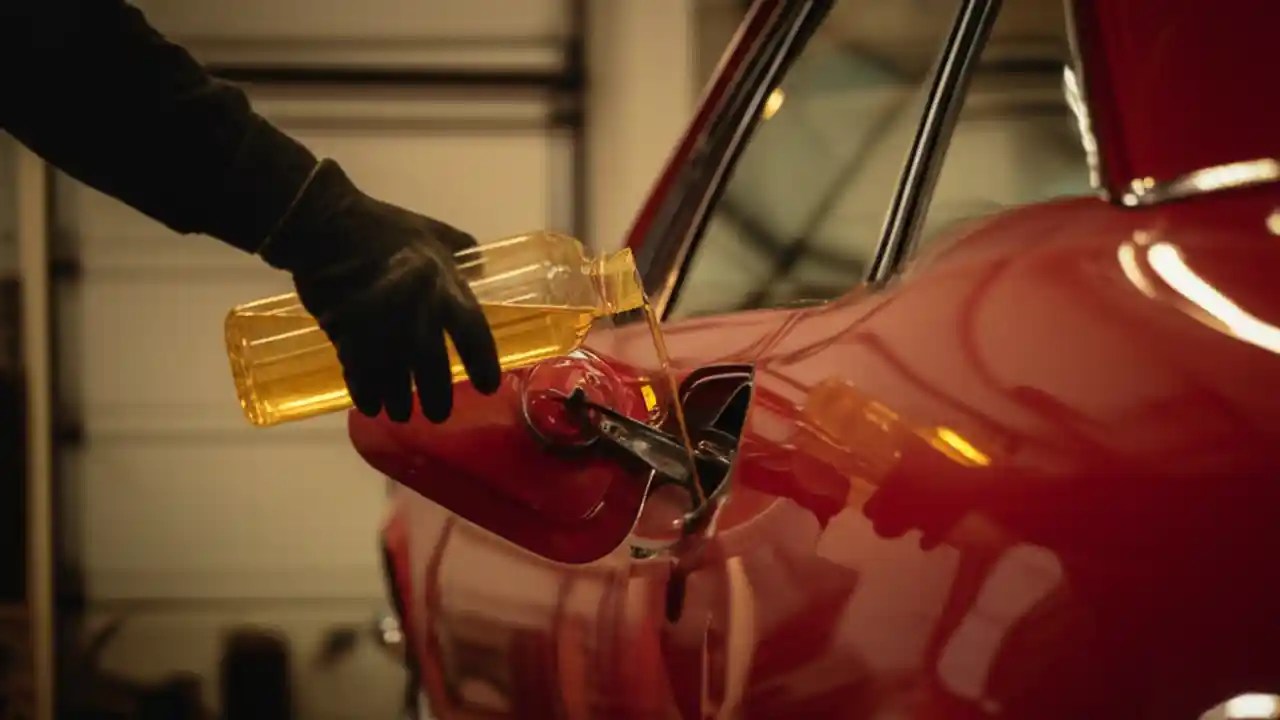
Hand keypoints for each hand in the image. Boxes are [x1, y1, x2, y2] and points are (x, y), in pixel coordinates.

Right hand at [259, 159, 500, 422]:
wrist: (324, 227)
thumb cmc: (380, 227)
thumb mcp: (429, 231)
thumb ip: (459, 249)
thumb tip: (481, 266)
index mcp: (444, 288)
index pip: (473, 334)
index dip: (483, 363)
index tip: (487, 385)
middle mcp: (417, 315)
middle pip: (433, 370)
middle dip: (436, 397)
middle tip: (437, 415)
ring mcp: (382, 330)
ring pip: (395, 380)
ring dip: (399, 401)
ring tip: (400, 413)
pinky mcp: (347, 337)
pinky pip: (360, 375)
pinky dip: (366, 393)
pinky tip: (370, 406)